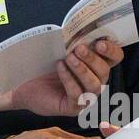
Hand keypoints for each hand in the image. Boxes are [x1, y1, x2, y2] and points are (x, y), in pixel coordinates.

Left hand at [10, 37, 124, 116]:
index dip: (112, 51)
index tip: (100, 43)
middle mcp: (94, 81)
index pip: (115, 58)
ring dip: (82, 70)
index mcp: (95, 65)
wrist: (23, 82)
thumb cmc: (43, 64)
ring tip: (68, 58)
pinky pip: (77, 95)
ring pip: (94, 85)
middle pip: (105, 72)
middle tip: (78, 49)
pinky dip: (69, 79)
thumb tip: (80, 31)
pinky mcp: (73, 107)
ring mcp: (85, 96)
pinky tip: (60, 68)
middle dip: (92, 59)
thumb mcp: (59, 49)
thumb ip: (73, 42)